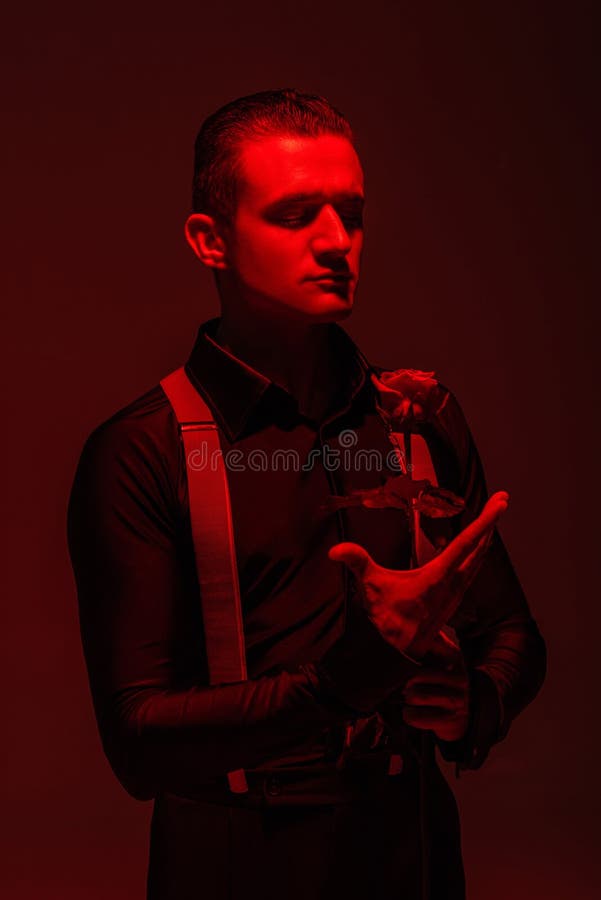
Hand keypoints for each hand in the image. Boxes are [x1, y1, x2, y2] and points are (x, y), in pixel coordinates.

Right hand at [328, 491, 507, 658]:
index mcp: (439, 575)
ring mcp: (457, 590)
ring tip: (493, 518)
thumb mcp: (371, 588)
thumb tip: (337, 550)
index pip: (467, 542)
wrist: (403, 652)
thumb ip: (357, 563)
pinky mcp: (455, 595)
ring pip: (479, 558)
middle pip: (480, 546)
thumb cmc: (390, 619)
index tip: (501, 503)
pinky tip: (478, 548)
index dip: (484, 521)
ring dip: (487, 536)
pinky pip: (473, 567)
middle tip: (502, 500)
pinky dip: (479, 551)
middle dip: (491, 522)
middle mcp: (455, 581)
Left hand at [401, 630, 469, 741]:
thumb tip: (411, 621)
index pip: (429, 646)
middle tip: (407, 684)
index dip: (410, 650)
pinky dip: (409, 714)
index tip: (401, 653)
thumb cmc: (445, 681)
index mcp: (455, 659)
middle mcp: (459, 679)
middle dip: (406, 681)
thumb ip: (432, 640)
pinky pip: (415, 716)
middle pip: (416, 675)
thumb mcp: (444, 658)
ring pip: (415, 695)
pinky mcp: (447, 721)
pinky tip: (413, 711)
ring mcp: (455, 701)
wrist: (464, 715)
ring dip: (407, 698)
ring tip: (411, 697)